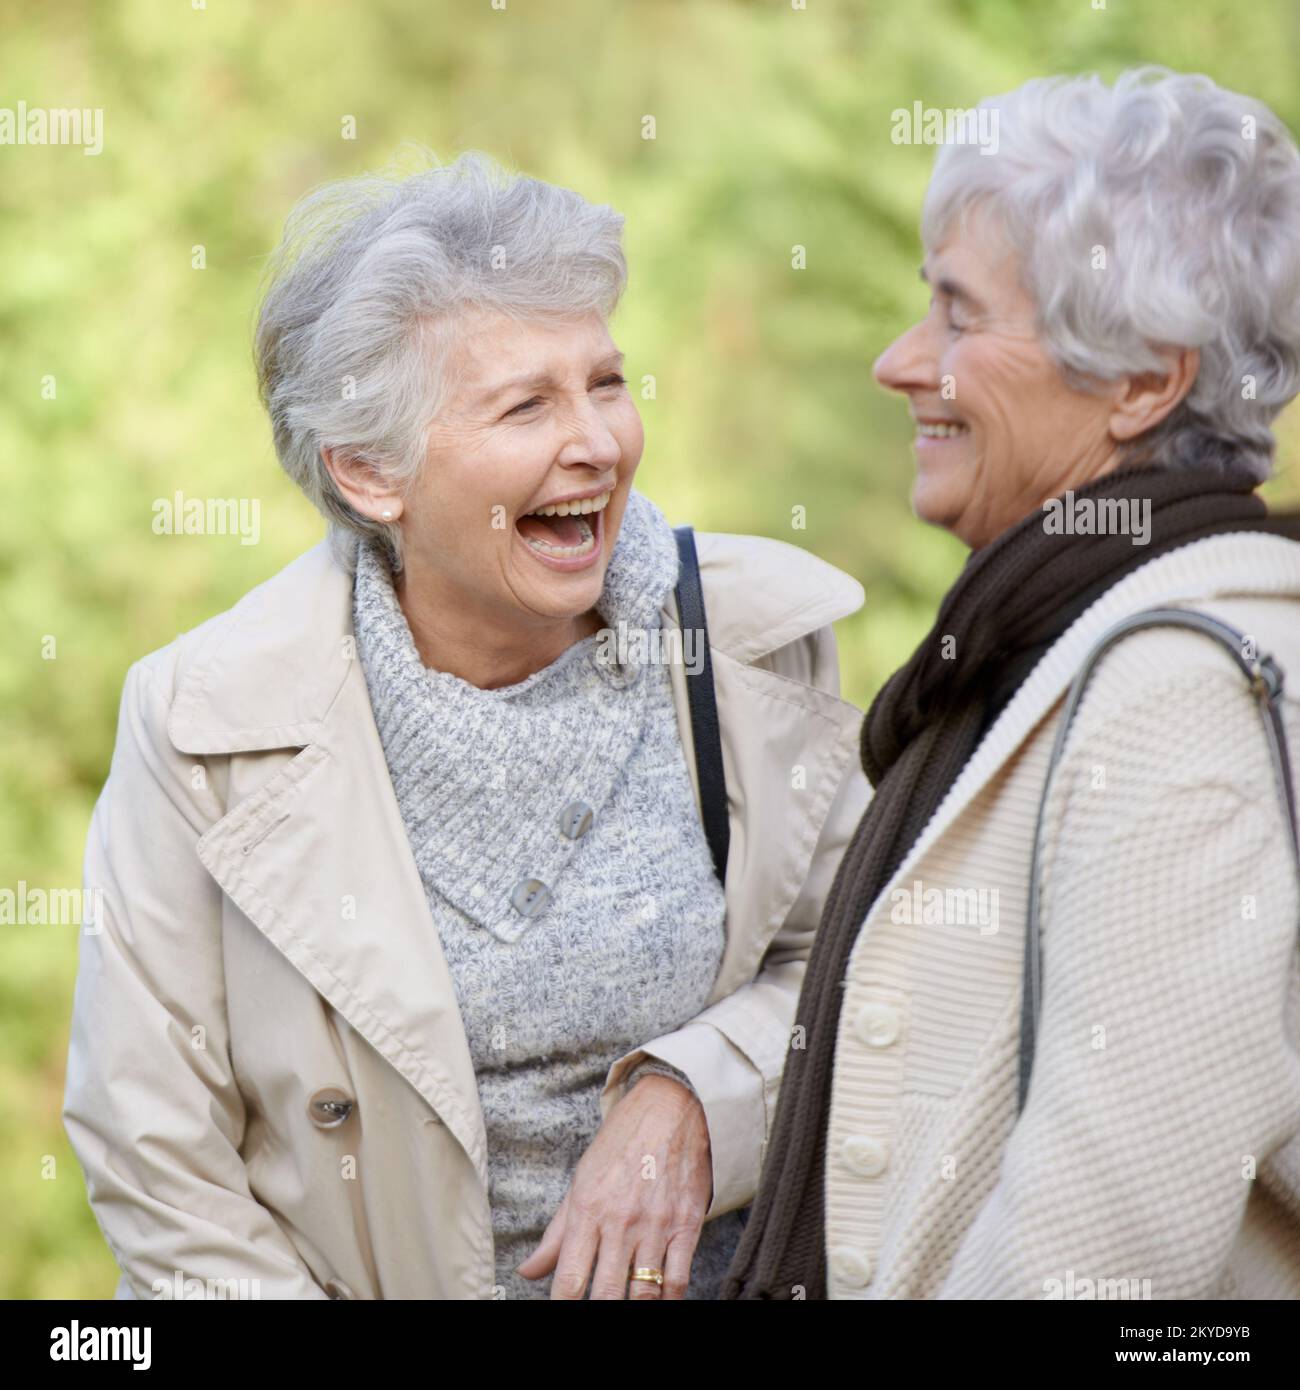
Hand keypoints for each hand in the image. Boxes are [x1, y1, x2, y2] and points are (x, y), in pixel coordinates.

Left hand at [516, 1073, 712, 1299]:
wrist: (670, 1108)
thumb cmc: (621, 1144)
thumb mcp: (581, 1181)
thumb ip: (556, 1233)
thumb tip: (529, 1271)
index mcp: (588, 1209)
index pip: (569, 1279)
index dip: (562, 1306)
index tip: (560, 1312)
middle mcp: (621, 1221)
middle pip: (607, 1294)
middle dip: (599, 1310)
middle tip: (596, 1310)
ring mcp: (656, 1225)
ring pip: (644, 1293)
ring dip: (633, 1305)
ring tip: (625, 1303)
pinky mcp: (687, 1224)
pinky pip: (677, 1279)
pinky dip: (668, 1299)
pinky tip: (657, 1301)